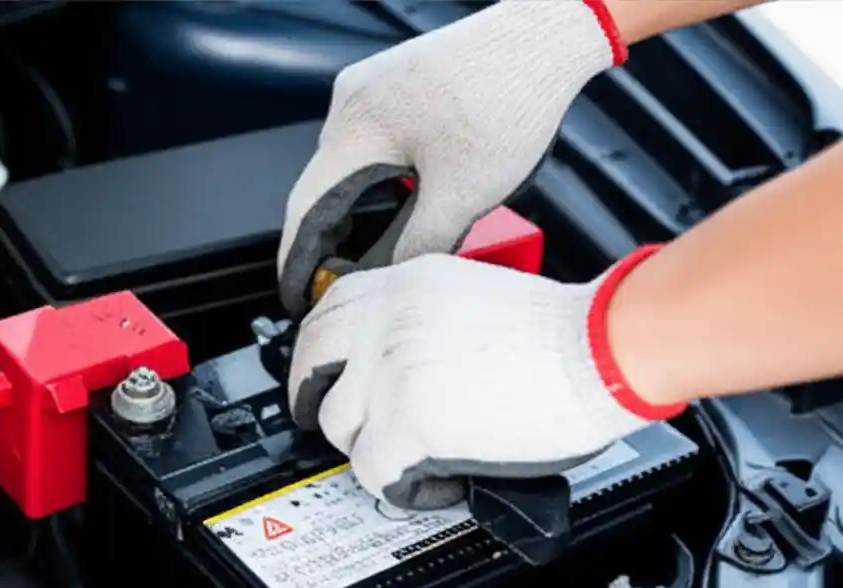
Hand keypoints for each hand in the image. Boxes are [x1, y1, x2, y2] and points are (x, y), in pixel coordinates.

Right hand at [276, 0, 626, 316]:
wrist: (546, 38)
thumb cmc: (509, 97)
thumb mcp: (463, 194)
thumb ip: (418, 245)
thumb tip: (387, 279)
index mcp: (355, 126)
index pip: (306, 207)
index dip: (298, 260)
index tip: (296, 295)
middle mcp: (352, 100)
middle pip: (323, 185)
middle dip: (327, 238)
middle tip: (333, 284)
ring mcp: (372, 86)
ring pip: (349, 163)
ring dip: (357, 207)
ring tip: (369, 251)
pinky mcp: (397, 82)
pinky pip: (372, 139)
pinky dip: (378, 178)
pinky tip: (402, 200)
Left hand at [287, 250, 685, 508]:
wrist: (602, 350)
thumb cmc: (567, 333)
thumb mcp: (475, 297)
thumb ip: (426, 320)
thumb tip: (402, 362)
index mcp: (407, 285)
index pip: (329, 309)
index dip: (321, 351)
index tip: (326, 374)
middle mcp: (389, 319)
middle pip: (310, 363)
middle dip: (317, 399)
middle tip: (343, 426)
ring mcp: (391, 369)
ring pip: (340, 424)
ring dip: (374, 448)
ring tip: (420, 455)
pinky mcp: (408, 420)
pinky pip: (374, 472)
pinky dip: (410, 488)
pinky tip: (447, 480)